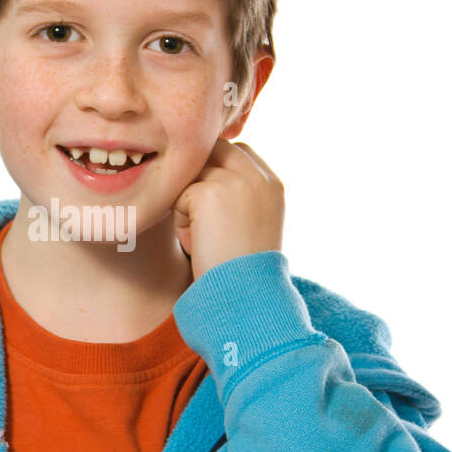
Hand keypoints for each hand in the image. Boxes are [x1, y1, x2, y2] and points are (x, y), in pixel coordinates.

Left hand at [172, 138, 283, 282]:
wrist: (246, 298)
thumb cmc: (245, 273)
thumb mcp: (255, 226)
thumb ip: (241, 196)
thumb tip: (204, 175)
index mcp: (273, 184)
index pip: (237, 152)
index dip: (216, 171)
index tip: (210, 203)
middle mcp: (258, 177)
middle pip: (212, 152)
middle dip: (198, 180)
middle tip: (199, 220)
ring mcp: (235, 181)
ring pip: (192, 176)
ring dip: (188, 206)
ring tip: (205, 240)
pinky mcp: (209, 192)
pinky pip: (178, 197)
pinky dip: (181, 224)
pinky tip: (199, 246)